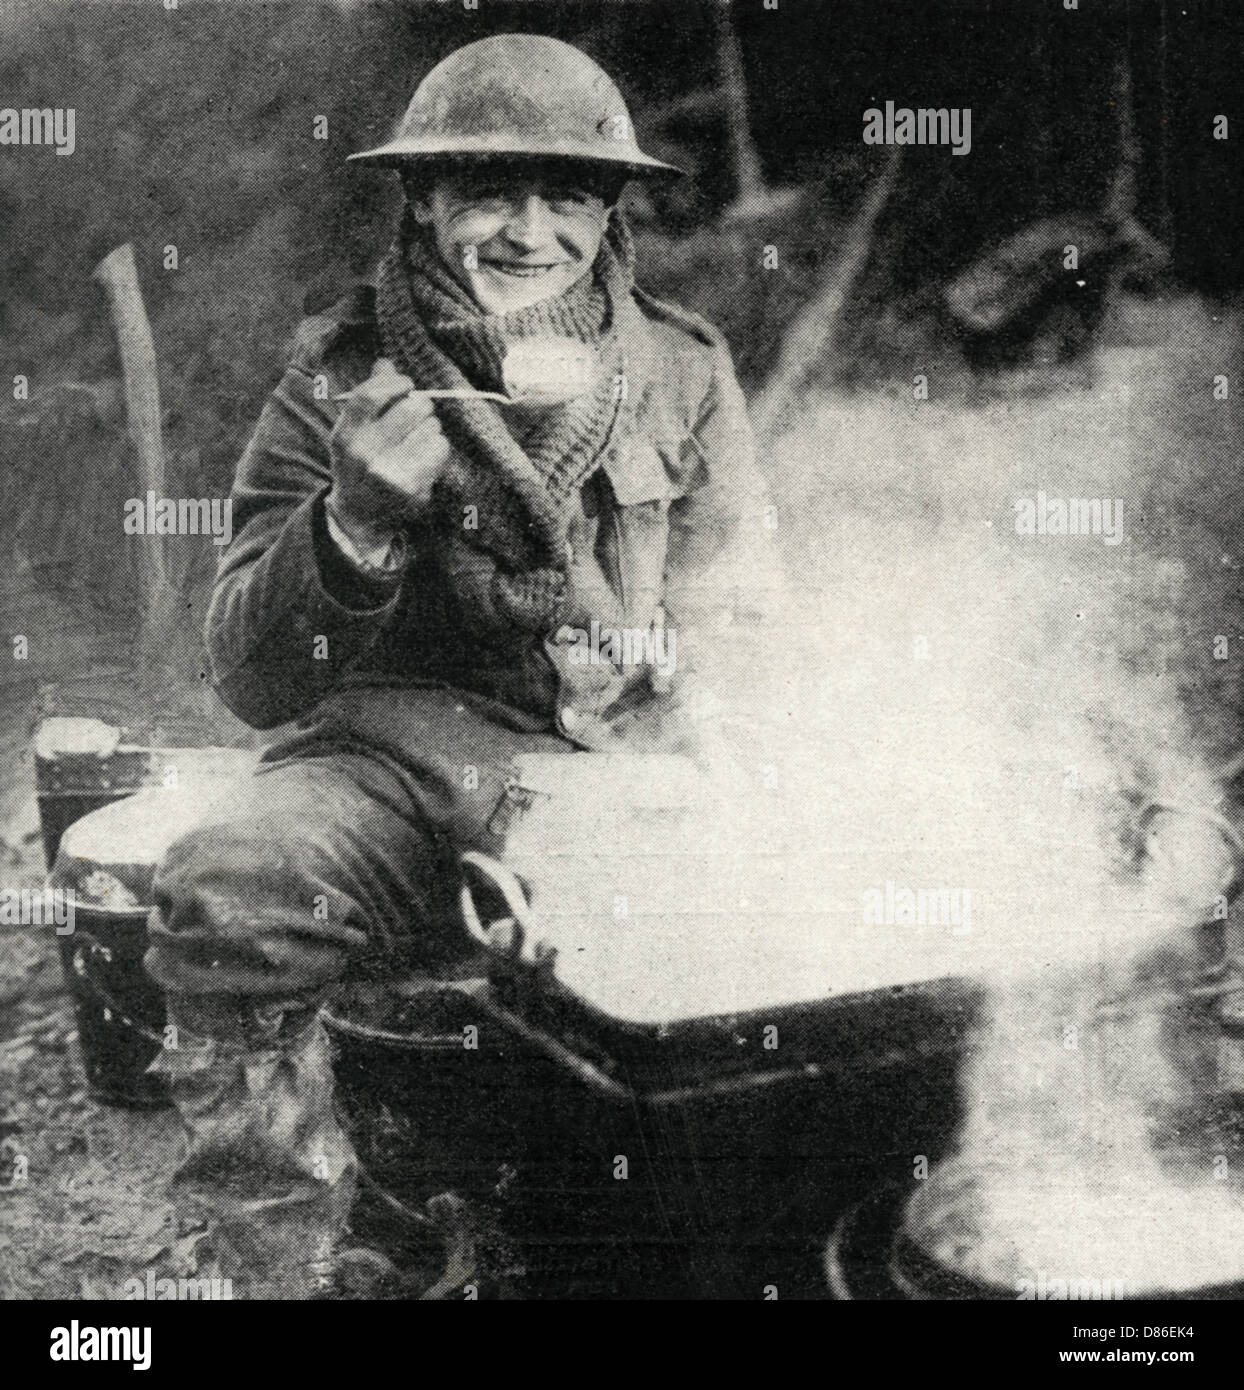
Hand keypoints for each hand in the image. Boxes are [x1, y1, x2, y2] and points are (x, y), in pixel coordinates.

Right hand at [328, 359, 448, 537]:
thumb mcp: (353, 429)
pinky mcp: (414, 488)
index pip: (372, 394)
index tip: (405, 384)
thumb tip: (387, 363)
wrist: (359, 514)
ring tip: (415, 441)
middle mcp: (365, 454)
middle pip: (411, 407)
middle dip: (419, 405)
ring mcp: (390, 473)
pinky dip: (437, 447)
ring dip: (429, 428)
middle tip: (415, 415)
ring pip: (431, 427)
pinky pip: (440, 449)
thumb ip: (369, 395)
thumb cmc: (359, 460)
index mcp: (346, 435)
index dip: (395, 381)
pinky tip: (424, 456)